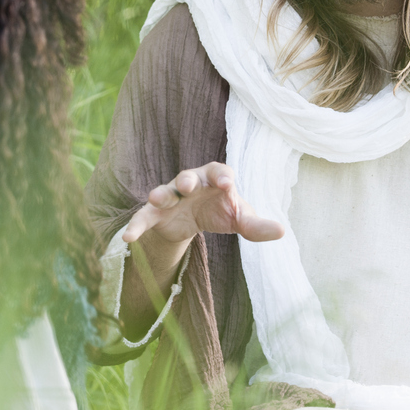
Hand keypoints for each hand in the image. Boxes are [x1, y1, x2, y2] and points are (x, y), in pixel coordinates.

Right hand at [121, 161, 283, 246]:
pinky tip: (127, 237)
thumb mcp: (239, 218)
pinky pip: (143, 217)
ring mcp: (171, 197)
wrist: (194, 221)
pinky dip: (135, 226)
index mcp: (215, 179)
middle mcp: (191, 183)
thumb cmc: (221, 211)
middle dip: (188, 180)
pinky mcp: (155, 214)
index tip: (228, 185)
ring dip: (161, 193)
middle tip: (189, 185)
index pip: (219, 171)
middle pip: (188, 176)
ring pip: (164, 191)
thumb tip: (282, 231)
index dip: (222, 176)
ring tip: (156, 198)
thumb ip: (257, 225)